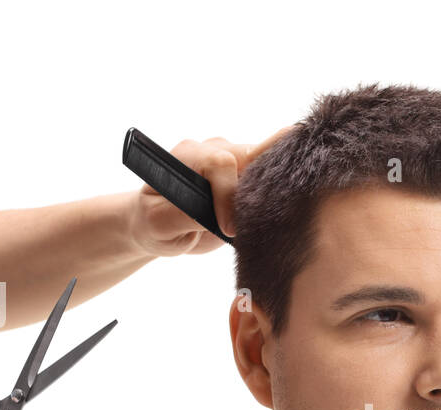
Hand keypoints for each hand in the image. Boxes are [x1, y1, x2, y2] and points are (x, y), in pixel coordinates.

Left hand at [128, 125, 294, 256]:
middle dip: (263, 183)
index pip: (219, 163)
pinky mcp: (250, 174)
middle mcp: (214, 149)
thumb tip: (222, 220)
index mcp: (188, 155)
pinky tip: (285, 206)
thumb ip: (186, 217)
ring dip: (276, 187)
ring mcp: (235, 159)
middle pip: (252, 154)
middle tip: (264, 215)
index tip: (225, 228)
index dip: (227, 195)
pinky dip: (281, 190)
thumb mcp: (160, 224)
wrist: (159, 224)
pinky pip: (274, 174)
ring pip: (269, 163)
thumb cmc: (155, 222)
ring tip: (274, 213)